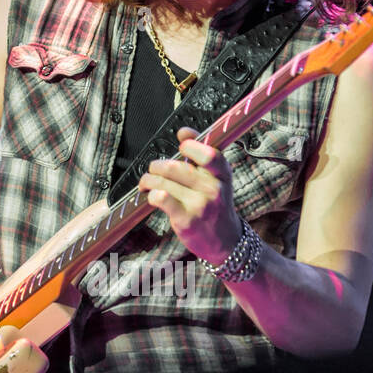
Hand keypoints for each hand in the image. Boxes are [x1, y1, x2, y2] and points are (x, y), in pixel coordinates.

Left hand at [139, 126, 242, 264]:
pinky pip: (160, 198)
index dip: (190, 146)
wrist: (226, 241)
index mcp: (222, 174)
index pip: (209, 154)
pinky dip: (151, 194)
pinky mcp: (186, 220)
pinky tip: (152, 196)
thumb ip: (200, 155)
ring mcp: (200, 205)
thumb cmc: (216, 205)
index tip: (181, 147)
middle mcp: (213, 189)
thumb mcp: (216, 179)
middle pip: (174, 167)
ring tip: (147, 183)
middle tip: (153, 171)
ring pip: (162, 181)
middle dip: (156, 166)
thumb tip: (183, 131)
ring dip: (148, 180)